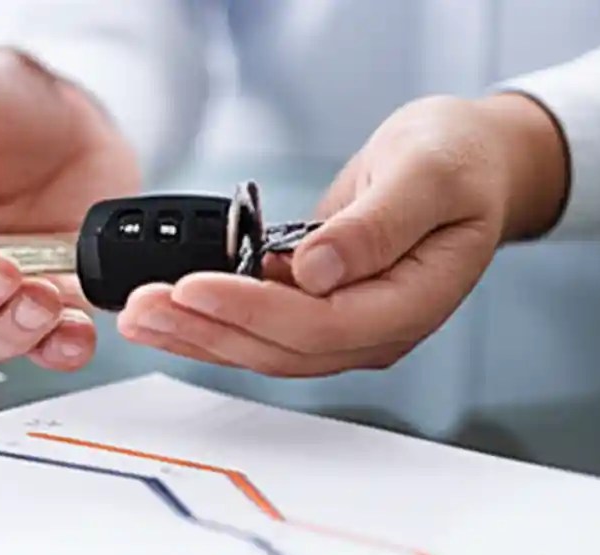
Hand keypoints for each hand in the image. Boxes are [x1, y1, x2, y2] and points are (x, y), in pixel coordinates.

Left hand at [118, 94, 567, 375]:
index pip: (321, 326)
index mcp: (411, 303)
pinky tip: (166, 310)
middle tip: (141, 307)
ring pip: (259, 347)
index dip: (251, 311)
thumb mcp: (428, 174)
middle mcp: (373, 329)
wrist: (463, 162)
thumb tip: (315, 270)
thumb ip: (376, 226)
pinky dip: (207, 320)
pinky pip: (255, 327)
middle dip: (204, 329)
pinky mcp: (315, 311)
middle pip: (278, 349)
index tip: (194, 287)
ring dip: (194, 333)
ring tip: (137, 313)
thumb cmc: (457, 161)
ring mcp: (342, 325)